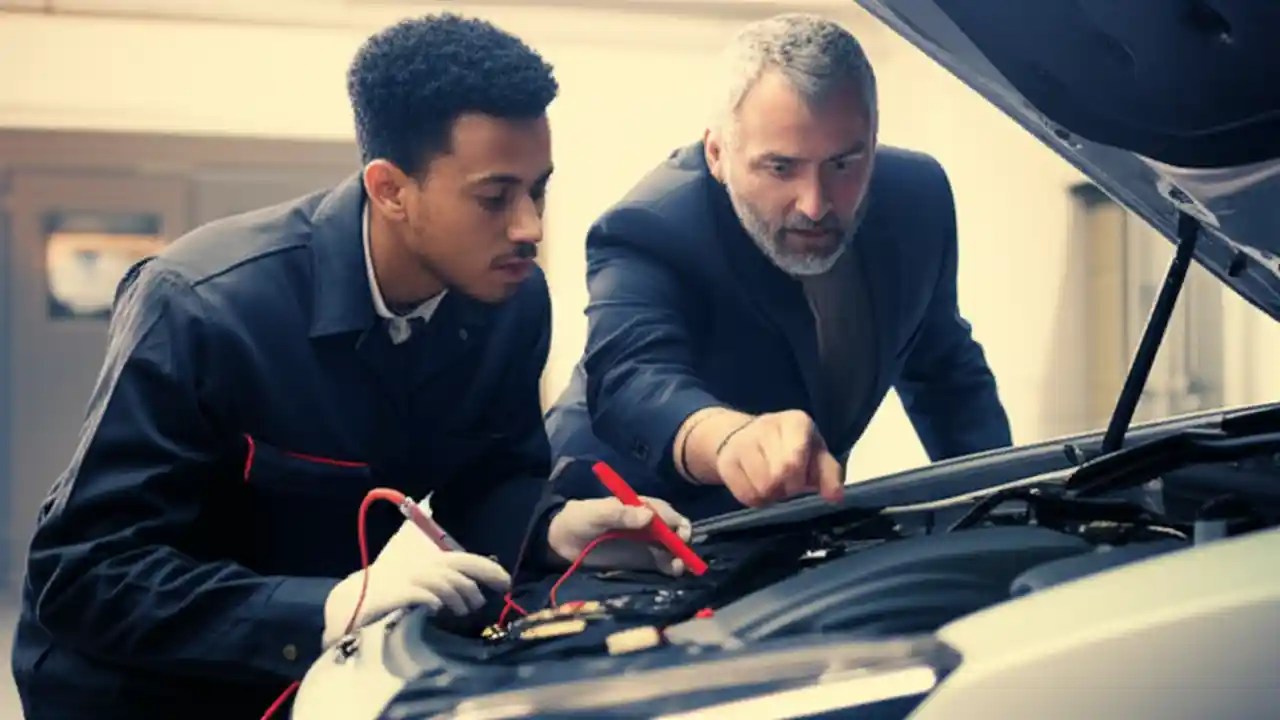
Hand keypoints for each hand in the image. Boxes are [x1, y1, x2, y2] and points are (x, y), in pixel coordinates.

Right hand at [322, 517, 510, 647]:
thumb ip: (443, 587)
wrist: (348, 604)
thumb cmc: (388, 597)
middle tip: (479, 603)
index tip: (507, 582)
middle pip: (455, 567)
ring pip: (442, 581)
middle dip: (473, 583)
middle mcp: (418, 567)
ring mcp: (405, 579)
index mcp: (426, 563)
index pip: (463, 559)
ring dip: (457, 596)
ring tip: (462, 612)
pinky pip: (420, 594)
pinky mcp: (393, 594)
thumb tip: (475, 592)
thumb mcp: (420, 588)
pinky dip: (433, 600)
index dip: (487, 569)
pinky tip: (436, 609)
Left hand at [546, 497, 692, 576]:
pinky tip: (672, 572)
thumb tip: (649, 516)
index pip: (665, 512)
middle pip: (673, 530)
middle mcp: (647, 524)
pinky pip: (662, 561)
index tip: (678, 536)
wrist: (563, 541)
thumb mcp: (595, 513)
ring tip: (675, 568)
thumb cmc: (578, 520)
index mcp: (639, 507)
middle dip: (681, 543)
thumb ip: (619, 514)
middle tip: (680, 557)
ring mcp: (646, 542)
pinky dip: (670, 566)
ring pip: (671, 547)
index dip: (676, 523)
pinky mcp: (642, 560)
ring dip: (679, 556)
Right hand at [714, 410, 843, 507]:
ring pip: (762, 488)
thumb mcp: (816, 455)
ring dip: (771, 495)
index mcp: (795, 422)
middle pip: (778, 476)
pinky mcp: (726, 461)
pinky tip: (757, 485)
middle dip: (787, 488)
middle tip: (787, 483)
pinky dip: (756, 498)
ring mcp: (742, 442)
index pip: (795, 460)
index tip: (800, 476)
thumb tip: (835, 497)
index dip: (800, 477)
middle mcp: (766, 426)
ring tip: (772, 483)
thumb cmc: (791, 447)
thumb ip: (829, 475)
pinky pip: (746, 496)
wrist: (747, 436)